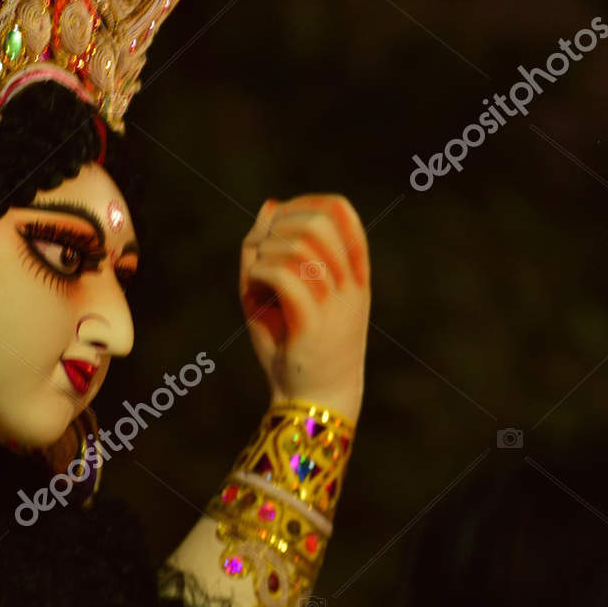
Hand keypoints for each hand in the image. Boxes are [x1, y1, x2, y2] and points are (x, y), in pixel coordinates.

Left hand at [238, 194, 370, 421]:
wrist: (313, 403)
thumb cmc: (296, 347)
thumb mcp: (287, 292)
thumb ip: (276, 250)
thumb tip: (270, 205)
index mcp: (354, 274)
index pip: (341, 211)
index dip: (305, 203)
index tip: (278, 221)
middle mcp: (350, 285)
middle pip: (318, 222)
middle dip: (280, 225)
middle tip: (262, 251)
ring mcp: (334, 304)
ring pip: (297, 247)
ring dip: (264, 254)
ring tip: (256, 278)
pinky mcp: (311, 325)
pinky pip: (284, 276)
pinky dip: (260, 274)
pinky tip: (253, 292)